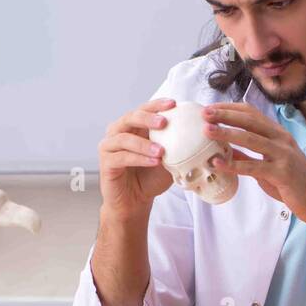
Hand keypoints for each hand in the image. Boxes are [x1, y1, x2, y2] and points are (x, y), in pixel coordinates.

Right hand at [97, 98, 175, 219]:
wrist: (134, 201)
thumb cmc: (150, 178)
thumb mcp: (169, 159)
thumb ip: (177, 146)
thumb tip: (199, 134)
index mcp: (133, 127)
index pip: (144, 110)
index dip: (157, 105)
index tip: (174, 103)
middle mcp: (118, 133)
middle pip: (130, 117)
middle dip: (148, 117)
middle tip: (164, 122)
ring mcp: (109, 147)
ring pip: (124, 138)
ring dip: (144, 144)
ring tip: (162, 151)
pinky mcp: (106, 163)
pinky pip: (122, 157)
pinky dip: (139, 158)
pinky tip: (154, 162)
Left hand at [201, 103, 305, 228]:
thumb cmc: (293, 184)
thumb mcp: (268, 166)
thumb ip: (248, 156)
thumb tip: (224, 150)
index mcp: (278, 135)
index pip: (252, 113)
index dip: (230, 109)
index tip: (210, 109)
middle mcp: (282, 140)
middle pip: (250, 121)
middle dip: (226, 115)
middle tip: (205, 113)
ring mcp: (283, 155)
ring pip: (251, 139)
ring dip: (227, 133)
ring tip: (207, 131)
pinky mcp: (282, 173)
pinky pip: (254, 166)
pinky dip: (233, 165)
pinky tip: (217, 164)